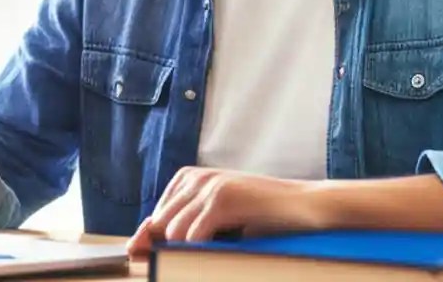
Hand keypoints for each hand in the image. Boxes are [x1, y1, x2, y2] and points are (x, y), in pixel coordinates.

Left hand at [126, 167, 321, 257]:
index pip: (155, 217)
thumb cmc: (262, 215)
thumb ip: (183, 227)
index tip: (157, 258)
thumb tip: (139, 245)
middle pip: (158, 225)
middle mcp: (194, 177)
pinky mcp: (222, 199)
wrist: (303, 205)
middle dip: (164, 250)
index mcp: (189, 177)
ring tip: (208, 258)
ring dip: (183, 253)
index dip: (154, 242)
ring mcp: (208, 186)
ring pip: (172, 233)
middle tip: (181, 264)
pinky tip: (214, 256)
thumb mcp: (219, 217)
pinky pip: (192, 236)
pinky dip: (197, 252)